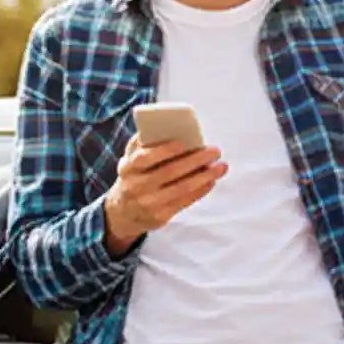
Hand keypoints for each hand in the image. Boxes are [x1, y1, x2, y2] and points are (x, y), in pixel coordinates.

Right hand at [102, 135, 227, 255]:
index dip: (163, 150)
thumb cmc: (133, 177)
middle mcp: (136, 186)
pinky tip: (211, 180)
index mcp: (128, 168)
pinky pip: (184, 202)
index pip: (144, 158)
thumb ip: (142, 144)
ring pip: (181, 188)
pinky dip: (200, 190)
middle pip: (169, 172)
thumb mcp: (129, 160)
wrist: (123, 212)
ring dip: (204, 176)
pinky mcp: (160, 217)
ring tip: (221, 166)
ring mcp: (148, 203)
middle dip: (195, 160)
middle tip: (214, 151)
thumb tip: (167, 126)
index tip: (183, 142)